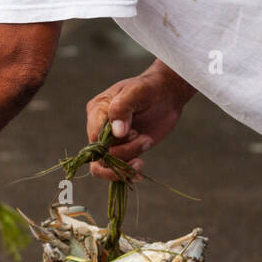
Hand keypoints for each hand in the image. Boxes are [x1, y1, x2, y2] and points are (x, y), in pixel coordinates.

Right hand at [85, 60, 194, 180]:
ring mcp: (112, 142)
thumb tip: (117, 133)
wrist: (166, 94)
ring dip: (129, 161)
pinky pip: (118, 170)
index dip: (111, 142)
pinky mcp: (125, 150)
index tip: (133, 131)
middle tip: (143, 141)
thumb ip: (122, 108)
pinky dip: (128, 174)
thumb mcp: (136, 91)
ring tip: (148, 140)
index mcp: (97, 111)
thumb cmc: (149, 88)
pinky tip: (140, 172)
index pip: (94, 137)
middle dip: (122, 154)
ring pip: (108, 165)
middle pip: (99, 156)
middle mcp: (100, 129)